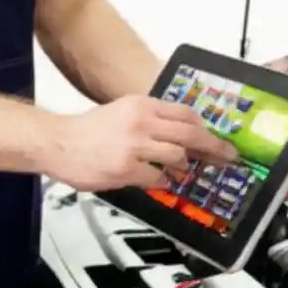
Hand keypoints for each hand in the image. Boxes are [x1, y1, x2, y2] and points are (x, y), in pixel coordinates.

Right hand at [41, 95, 238, 191]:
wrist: (59, 143)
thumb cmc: (89, 130)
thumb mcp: (122, 112)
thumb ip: (150, 120)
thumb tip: (180, 134)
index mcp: (141, 105)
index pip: (185, 113)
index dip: (205, 128)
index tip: (217, 138)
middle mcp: (140, 122)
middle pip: (190, 134)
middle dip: (213, 147)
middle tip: (227, 157)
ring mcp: (134, 146)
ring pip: (177, 156)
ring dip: (183, 167)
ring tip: (181, 171)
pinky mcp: (126, 169)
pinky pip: (158, 178)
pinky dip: (163, 182)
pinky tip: (160, 182)